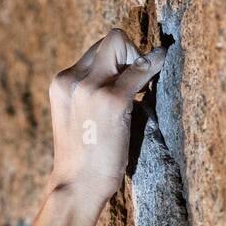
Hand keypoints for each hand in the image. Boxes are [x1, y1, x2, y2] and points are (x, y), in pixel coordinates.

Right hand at [47, 29, 166, 207]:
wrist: (77, 186)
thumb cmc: (84, 159)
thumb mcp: (78, 117)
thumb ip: (91, 92)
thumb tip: (125, 74)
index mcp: (62, 83)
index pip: (96, 50)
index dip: (117, 60)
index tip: (127, 81)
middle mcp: (72, 79)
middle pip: (110, 39)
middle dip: (130, 54)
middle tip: (138, 83)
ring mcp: (91, 88)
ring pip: (120, 44)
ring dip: (138, 60)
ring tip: (142, 89)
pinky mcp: (112, 100)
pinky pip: (140, 69)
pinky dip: (154, 64)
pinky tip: (163, 62)